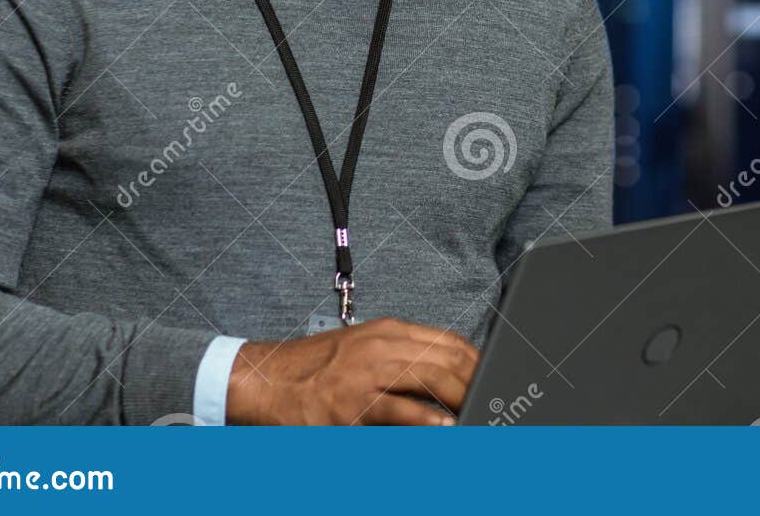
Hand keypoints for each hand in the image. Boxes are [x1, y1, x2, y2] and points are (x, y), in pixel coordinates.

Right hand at [225, 317, 479, 424]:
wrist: (262, 380)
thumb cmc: (313, 370)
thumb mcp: (361, 351)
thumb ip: (400, 360)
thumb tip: (442, 377)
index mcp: (388, 332)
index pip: (449, 341)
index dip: (478, 362)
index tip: (495, 380)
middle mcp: (382, 346)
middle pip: (448, 358)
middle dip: (478, 381)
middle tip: (498, 402)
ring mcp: (368, 373)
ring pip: (432, 377)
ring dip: (463, 397)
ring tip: (482, 414)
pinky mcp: (352, 403)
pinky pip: (400, 410)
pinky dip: (429, 420)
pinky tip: (447, 428)